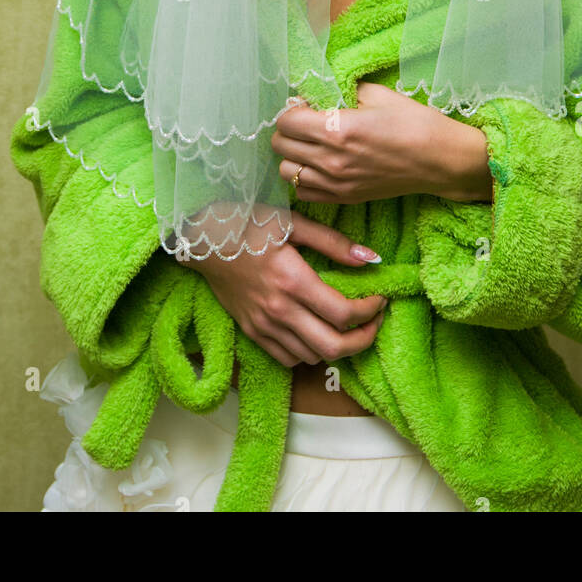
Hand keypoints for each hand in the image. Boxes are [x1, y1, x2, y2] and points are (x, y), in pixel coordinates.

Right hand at [190, 205, 387, 368]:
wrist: (202, 239)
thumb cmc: (248, 223)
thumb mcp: (293, 223)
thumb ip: (334, 243)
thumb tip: (373, 258)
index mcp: (292, 281)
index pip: (344, 314)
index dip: (370, 311)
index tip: (380, 298)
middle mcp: (279, 311)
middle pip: (333, 347)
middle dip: (364, 340)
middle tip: (375, 321)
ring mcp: (263, 326)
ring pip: (313, 357)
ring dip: (338, 347)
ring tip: (349, 326)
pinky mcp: (252, 332)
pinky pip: (288, 359)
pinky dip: (309, 353)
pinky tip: (317, 332)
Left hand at [272, 82, 492, 203]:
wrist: (441, 161)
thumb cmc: (414, 122)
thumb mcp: (377, 94)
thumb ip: (341, 90)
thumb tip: (318, 90)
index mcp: (338, 129)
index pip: (286, 121)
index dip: (290, 109)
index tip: (304, 105)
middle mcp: (331, 160)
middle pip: (281, 145)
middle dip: (287, 130)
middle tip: (303, 122)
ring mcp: (336, 183)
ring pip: (287, 171)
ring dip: (292, 155)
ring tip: (308, 145)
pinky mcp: (344, 199)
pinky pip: (303, 192)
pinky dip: (303, 178)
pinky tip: (317, 166)